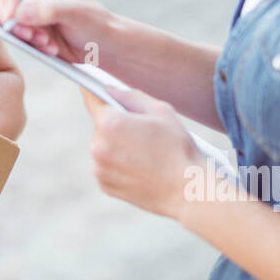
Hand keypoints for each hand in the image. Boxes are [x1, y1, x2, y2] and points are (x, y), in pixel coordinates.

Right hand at [0, 0, 113, 63]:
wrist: (100, 44)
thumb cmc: (94, 22)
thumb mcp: (76, 14)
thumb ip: (50, 10)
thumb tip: (21, 12)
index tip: (12, 17)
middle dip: (12, 19)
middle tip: (30, 35)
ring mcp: (23, 4)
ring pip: (2, 17)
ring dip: (22, 34)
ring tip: (47, 42)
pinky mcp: (22, 24)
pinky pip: (10, 34)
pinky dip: (26, 43)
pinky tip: (48, 46)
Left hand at [80, 85, 203, 219]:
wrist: (187, 191)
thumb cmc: (178, 149)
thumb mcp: (161, 111)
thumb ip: (130, 96)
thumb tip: (109, 89)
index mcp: (109, 123)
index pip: (92, 98)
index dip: (96, 92)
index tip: (94, 88)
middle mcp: (97, 146)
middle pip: (101, 125)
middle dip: (117, 125)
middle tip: (143, 133)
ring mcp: (99, 168)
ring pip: (104, 147)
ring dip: (117, 147)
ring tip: (145, 154)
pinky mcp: (104, 185)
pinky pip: (107, 166)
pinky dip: (119, 165)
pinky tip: (141, 169)